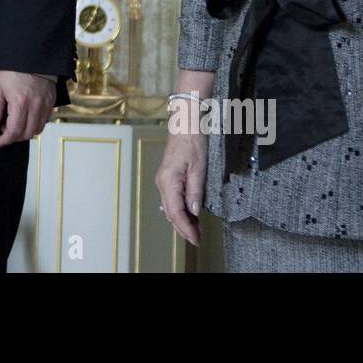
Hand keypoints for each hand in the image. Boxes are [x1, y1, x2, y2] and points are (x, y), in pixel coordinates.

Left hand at [0, 70, 55, 146]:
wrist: (32, 55)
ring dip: (26, 131)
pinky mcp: (52, 101)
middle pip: (27, 133)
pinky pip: (45, 120)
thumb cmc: (13, 69)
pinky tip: (26, 116)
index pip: (14, 131)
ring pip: (38, 129)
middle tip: (5, 128)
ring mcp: (45, 104)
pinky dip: (35, 123)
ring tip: (16, 121)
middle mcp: (35, 106)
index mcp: (20, 103)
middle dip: (15, 136)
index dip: (6, 140)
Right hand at [155, 124, 206, 246]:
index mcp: (168, 181)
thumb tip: (195, 211)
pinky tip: (191, 214)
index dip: (186, 228)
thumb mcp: (199, 168)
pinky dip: (181, 210)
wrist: (185, 123)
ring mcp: (164, 180)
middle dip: (184, 228)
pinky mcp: (168, 177)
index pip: (176, 212)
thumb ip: (196, 191)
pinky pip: (172, 199)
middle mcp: (162, 182)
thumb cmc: (192, 141)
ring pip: (171, 207)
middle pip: (171, 213)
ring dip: (183, 220)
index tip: (196, 239)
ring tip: (197, 230)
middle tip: (198, 239)